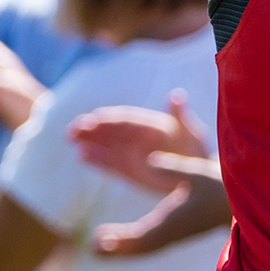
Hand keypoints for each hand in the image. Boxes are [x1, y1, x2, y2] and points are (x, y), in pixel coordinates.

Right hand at [69, 90, 211, 192]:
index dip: (111, 118)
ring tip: (71, 137)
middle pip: (112, 130)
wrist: (197, 175)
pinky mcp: (127, 170)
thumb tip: (176, 95)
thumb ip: (181, 116)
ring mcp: (130, 152)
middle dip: (93, 128)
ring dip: (89, 141)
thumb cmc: (195, 150)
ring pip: (106, 145)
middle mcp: (137, 136)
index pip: (127, 119)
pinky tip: (82, 156)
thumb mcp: (192, 133)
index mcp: (151, 124)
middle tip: (74, 128)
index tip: (95, 118)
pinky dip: (96, 160)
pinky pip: (109, 163)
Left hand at [92, 156, 224, 256]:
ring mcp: (173, 236)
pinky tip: (117, 243)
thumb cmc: (220, 187)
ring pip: (143, 248)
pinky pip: (149, 245)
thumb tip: (150, 160)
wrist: (236, 205)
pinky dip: (131, 246)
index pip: (148, 233)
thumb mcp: (198, 172)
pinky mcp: (174, 235)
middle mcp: (173, 232)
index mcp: (178, 219)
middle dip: (118, 249)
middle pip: (141, 246)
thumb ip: (174, 168)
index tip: (104, 239)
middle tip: (93, 249)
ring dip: (121, 250)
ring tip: (97, 249)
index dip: (125, 238)